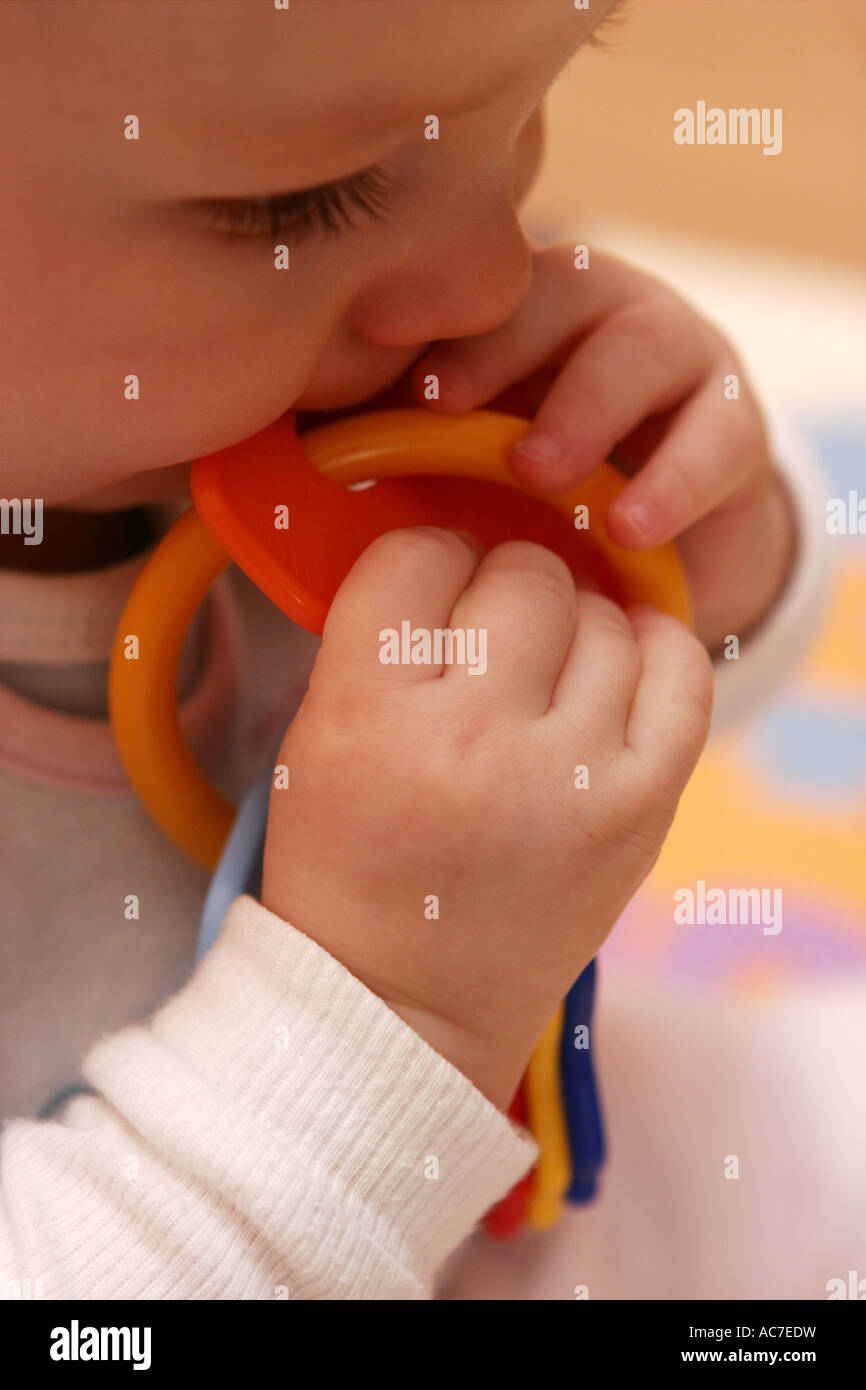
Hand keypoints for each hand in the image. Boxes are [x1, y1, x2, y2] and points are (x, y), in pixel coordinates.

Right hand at [262, 528, 711, 1109]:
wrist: (403, 1005)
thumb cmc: (350, 869)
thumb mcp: (314, 742)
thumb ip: (376, 642)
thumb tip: (457, 554)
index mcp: (369, 716)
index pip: (415, 558)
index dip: (425, 561)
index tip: (433, 588)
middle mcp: (474, 739)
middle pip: (520, 575)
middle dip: (500, 586)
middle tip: (491, 630)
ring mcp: (570, 777)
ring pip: (601, 615)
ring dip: (571, 622)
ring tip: (546, 665)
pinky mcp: (638, 812)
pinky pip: (681, 676)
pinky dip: (656, 648)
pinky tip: (623, 657)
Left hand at [411, 245, 794, 653]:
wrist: (651, 550)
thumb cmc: (529, 500)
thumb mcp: (454, 471)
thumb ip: (383, 450)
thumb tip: (258, 463)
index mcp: (519, 316)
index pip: (475, 290)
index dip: (434, 325)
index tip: (386, 374)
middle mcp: (599, 316)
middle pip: (559, 290)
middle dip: (501, 347)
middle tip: (449, 412)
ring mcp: (675, 359)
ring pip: (642, 348)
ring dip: (586, 408)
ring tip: (542, 476)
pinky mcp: (734, 424)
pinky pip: (717, 435)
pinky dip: (674, 480)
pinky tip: (629, 526)